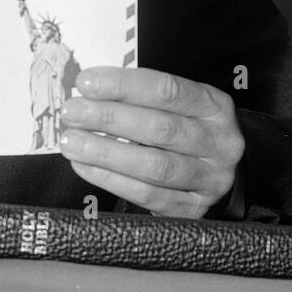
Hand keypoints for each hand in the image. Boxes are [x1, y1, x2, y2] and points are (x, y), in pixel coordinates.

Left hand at [57, 67, 244, 216]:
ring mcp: (209, 179)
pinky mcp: (193, 209)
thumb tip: (90, 92)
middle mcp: (218, 142)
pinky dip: (111, 180)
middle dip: (109, 118)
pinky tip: (86, 167)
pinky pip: (147, 195)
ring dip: (106, 152)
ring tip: (73, 142)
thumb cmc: (188, 130)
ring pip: (153, 165)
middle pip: (159, 128)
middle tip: (73, 112)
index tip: (86, 83)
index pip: (167, 90)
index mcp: (214, 106)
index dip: (123, 85)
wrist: (217, 173)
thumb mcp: (179, 106)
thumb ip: (141, 97)